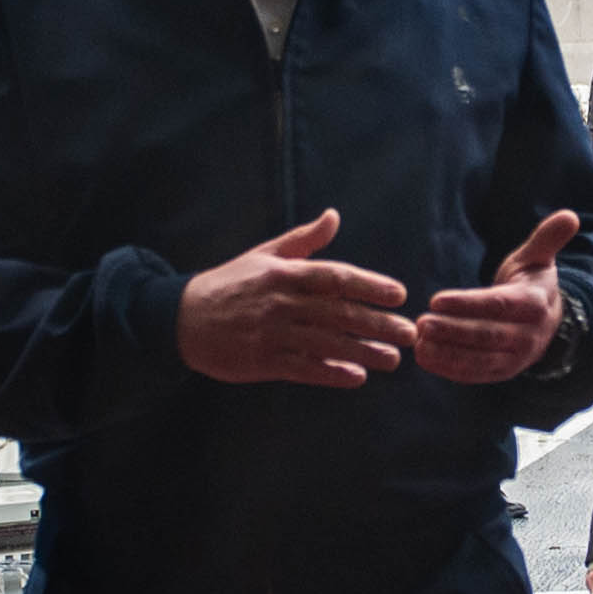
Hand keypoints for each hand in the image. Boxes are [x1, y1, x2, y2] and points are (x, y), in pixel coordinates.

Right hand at [176, 209, 414, 388]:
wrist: (183, 318)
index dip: (369, 285)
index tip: (399, 294)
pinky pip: (304, 368)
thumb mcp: (264, 255)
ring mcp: (272, 333)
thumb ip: (303, 240)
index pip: (335, 277)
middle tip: (410, 333)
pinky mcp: (263, 361)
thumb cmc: (231, 284)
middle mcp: (281, 302)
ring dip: (364, 352)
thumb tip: (334, 216)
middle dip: (378, 323)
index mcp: (284, 274)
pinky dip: (331, 373)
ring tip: (393, 359)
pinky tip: (356, 377)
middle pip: (338, 313)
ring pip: (327, 343)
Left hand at [412, 212, 578, 384]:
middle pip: (487, 335)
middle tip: (421, 323)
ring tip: (419, 344)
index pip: (498, 305)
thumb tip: (569, 215)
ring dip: (447, 354)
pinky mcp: (503, 373)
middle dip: (452, 331)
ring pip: (480, 360)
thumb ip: (547, 238)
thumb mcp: (538, 259)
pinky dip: (450, 370)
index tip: (436, 300)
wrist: (546, 321)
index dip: (467, 304)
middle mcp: (528, 335)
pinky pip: (475, 375)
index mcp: (534, 304)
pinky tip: (425, 359)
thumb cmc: (531, 283)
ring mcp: (516, 358)